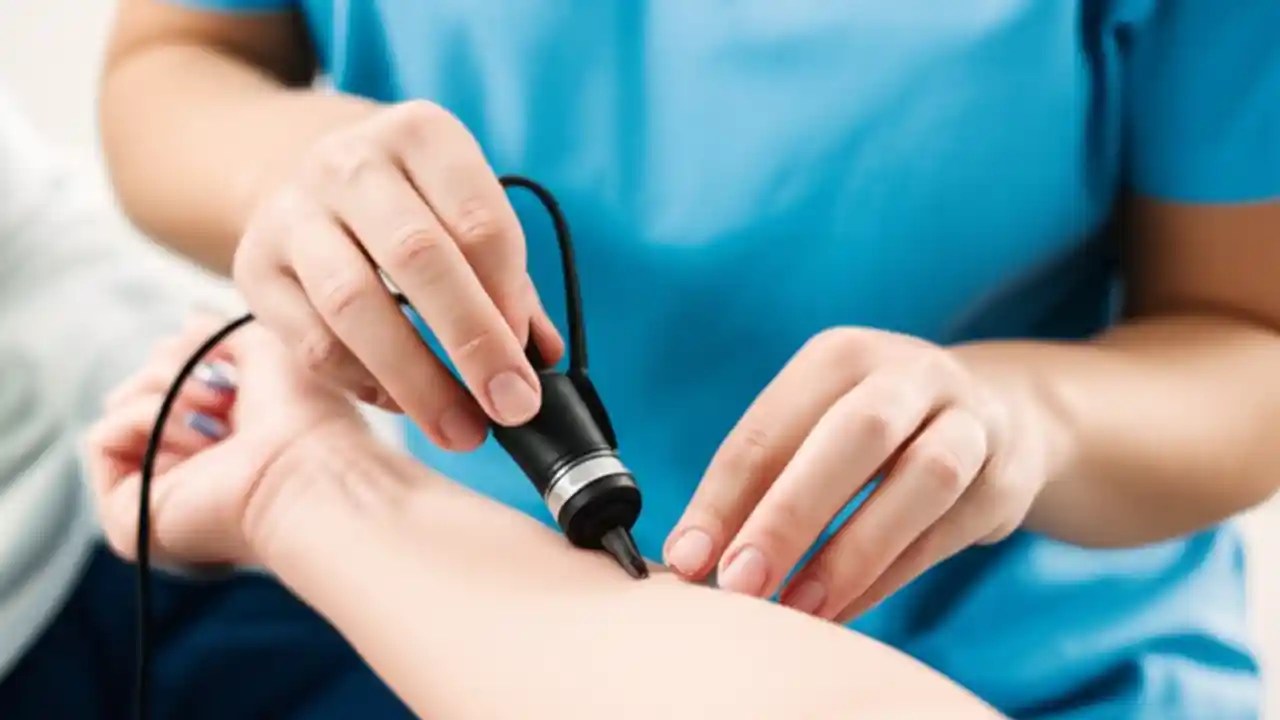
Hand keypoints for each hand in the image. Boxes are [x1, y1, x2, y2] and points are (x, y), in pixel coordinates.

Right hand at [85, 317, 367, 565]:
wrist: (310, 470)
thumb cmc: (307, 416)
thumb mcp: (266, 352)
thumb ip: (224, 336)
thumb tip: (190, 322)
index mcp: (219, 443)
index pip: (167, 378)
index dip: (189, 355)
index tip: (230, 362)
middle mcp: (186, 473)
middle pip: (138, 387)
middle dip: (177, 368)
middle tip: (226, 392)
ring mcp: (156, 498)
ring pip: (120, 406)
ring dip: (167, 391)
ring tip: (220, 416)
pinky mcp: (129, 520)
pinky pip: (102, 437)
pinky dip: (144, 420)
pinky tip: (199, 442)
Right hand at [232, 101, 563, 451]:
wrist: (303, 178)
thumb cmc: (411, 207)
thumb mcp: (463, 214)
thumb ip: (509, 284)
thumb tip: (543, 361)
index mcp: (421, 135)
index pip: (478, 220)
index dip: (508, 298)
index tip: (528, 360)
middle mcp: (350, 162)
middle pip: (418, 257)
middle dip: (473, 343)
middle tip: (510, 407)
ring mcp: (293, 212)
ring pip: (355, 305)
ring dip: (417, 380)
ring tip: (462, 428)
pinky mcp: (254, 267)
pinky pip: (312, 343)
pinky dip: (365, 384)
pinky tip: (404, 403)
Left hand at [664, 328, 1057, 621]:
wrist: (997, 414)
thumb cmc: (868, 433)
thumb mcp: (812, 430)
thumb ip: (755, 485)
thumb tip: (691, 560)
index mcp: (840, 356)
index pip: (770, 427)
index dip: (723, 499)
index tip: (687, 562)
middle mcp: (910, 375)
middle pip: (856, 435)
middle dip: (792, 514)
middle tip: (741, 584)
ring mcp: (969, 421)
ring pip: (924, 480)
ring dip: (854, 553)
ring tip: (799, 610)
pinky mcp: (1006, 477)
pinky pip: (947, 531)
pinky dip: (890, 577)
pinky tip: (841, 611)